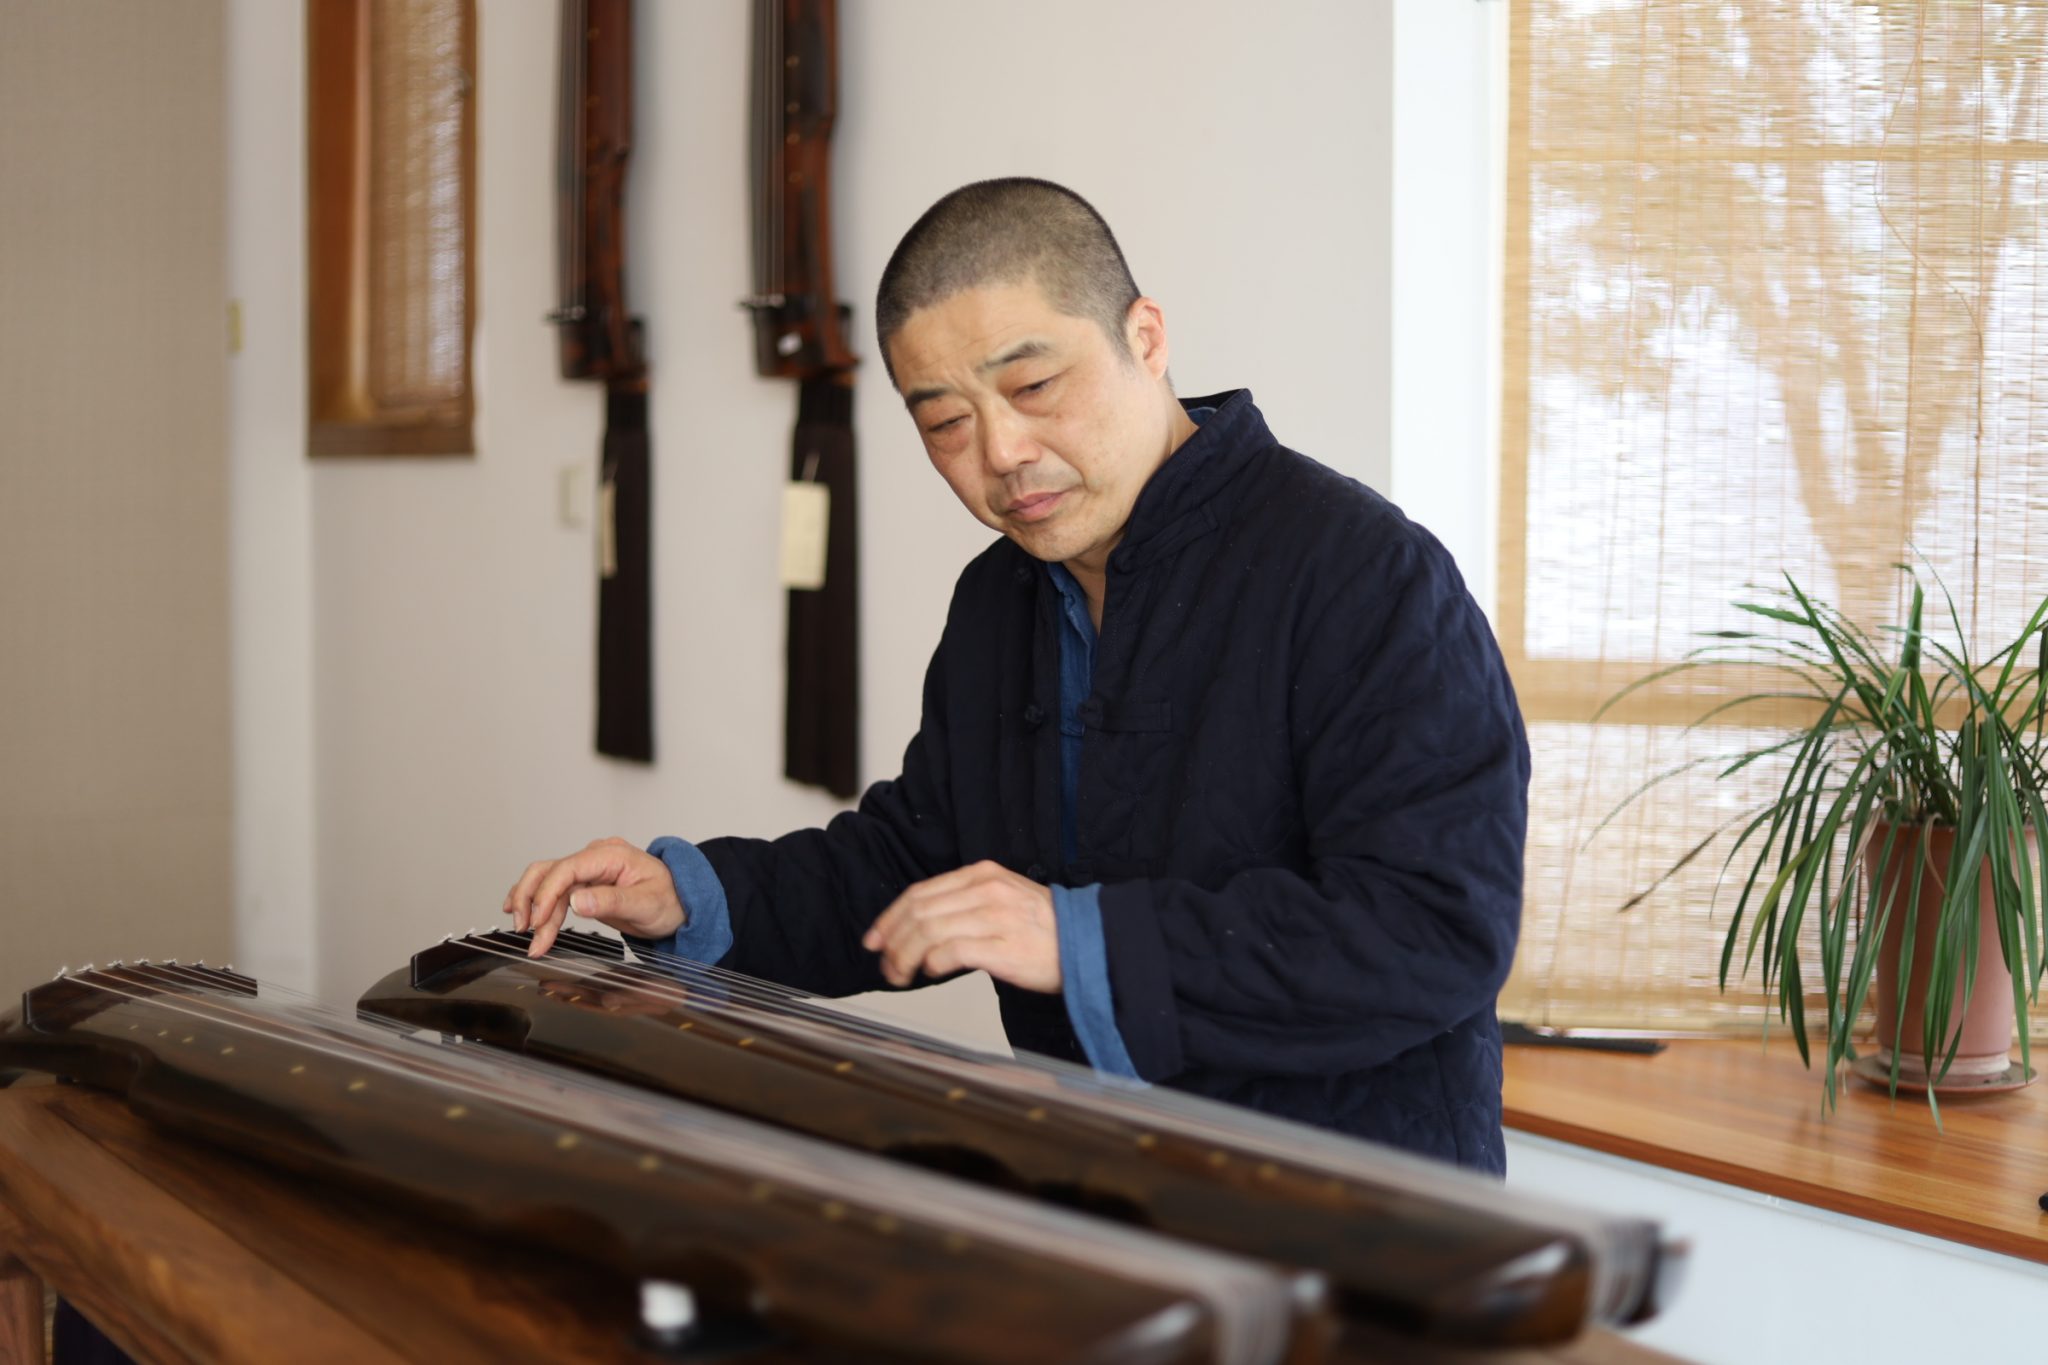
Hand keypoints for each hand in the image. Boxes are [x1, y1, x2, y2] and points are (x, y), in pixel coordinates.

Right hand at [503, 837, 685, 957]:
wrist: (681, 904)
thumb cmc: (670, 900)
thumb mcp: (646, 904)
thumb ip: (611, 901)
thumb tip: (577, 901)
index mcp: (611, 855)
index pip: (566, 869)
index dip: (546, 894)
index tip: (537, 921)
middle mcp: (595, 857)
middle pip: (548, 871)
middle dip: (531, 901)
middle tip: (526, 932)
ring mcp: (588, 869)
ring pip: (545, 879)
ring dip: (530, 905)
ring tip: (525, 934)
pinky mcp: (584, 883)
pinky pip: (553, 887)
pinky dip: (536, 901)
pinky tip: (520, 912)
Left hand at [861, 860, 1061, 992]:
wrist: (1091, 943)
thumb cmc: (1046, 930)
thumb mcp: (1003, 898)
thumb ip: (965, 904)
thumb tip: (921, 928)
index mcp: (983, 874)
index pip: (920, 893)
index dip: (889, 917)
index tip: (874, 938)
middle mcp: (987, 890)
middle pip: (919, 912)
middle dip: (893, 941)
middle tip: (885, 964)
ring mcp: (996, 917)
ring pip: (929, 932)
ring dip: (905, 957)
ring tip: (901, 975)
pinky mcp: (1004, 946)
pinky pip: (952, 951)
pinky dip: (932, 963)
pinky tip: (930, 972)